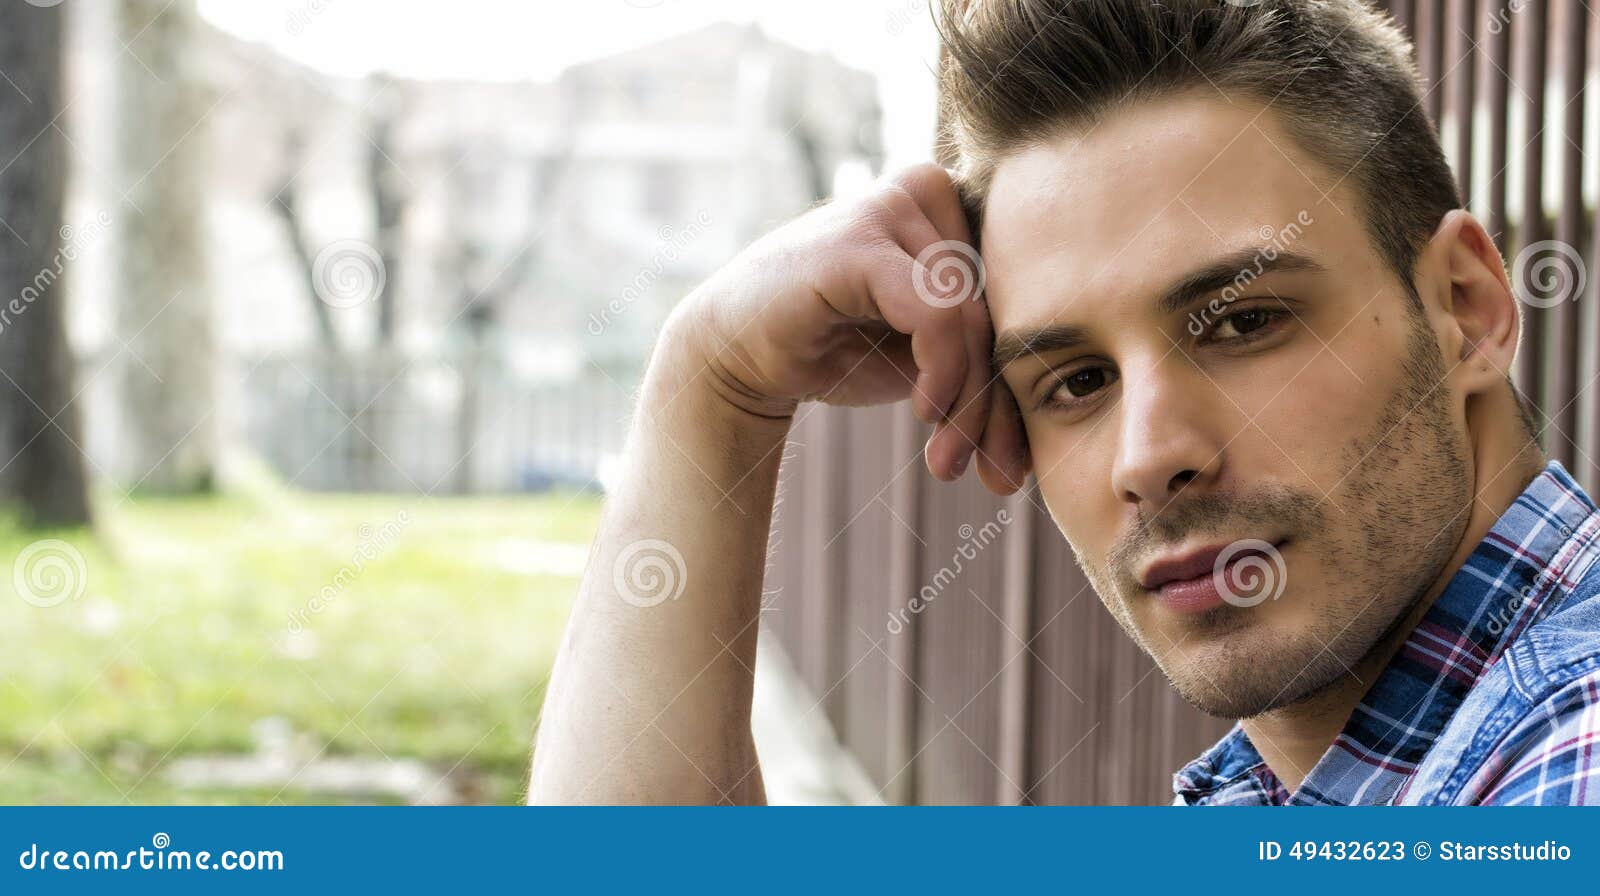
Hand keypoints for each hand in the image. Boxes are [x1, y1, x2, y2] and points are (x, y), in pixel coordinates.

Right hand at [667, 163, 1028, 493]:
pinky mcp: (861, 239)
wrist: (738, 352)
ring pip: (973, 317)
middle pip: (1000, 309)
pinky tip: (927, 412)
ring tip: (949, 463)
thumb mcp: (929, 357)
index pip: (1016, 300)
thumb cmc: (838, 348)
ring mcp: (893, 206)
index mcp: (957, 206)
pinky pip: (936, 310)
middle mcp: (930, 190)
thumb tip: (1061, 418)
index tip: (1011, 465)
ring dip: (968, 402)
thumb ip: (989, 360)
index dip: (1018, 388)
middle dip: (996, 406)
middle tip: (994, 477)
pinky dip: (942, 369)